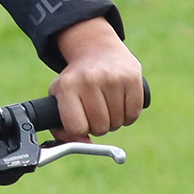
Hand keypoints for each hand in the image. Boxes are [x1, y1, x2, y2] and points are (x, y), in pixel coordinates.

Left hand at [50, 17, 143, 140]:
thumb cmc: (76, 81)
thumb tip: (84, 144)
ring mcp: (112, 77)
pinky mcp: (132, 76)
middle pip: (100, 127)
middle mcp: (89, 80)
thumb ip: (61, 128)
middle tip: (97, 113)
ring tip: (108, 106)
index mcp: (67, 86)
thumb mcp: (59, 98)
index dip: (82, 129)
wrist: (97, 49)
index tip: (82, 120)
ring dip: (114, 121)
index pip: (77, 127)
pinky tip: (121, 105)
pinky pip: (134, 114)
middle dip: (99, 126)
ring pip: (118, 122)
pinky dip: (129, 116)